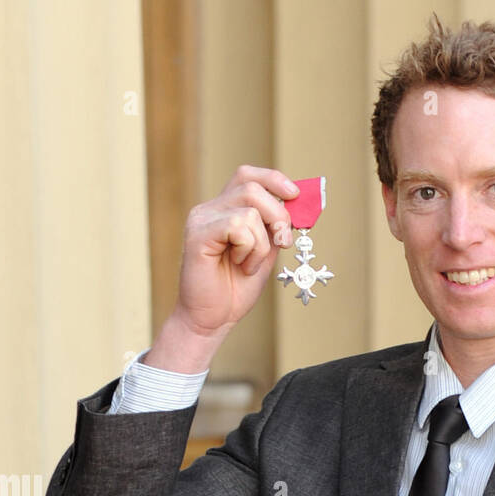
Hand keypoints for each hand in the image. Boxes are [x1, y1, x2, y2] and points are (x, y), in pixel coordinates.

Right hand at [146, 165, 300, 371]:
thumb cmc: (235, 289)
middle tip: (282, 244)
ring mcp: (201, 219)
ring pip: (250, 209)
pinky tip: (240, 265)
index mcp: (224, 209)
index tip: (295, 195)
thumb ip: (275, 228)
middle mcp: (209, 209)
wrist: (212, 319)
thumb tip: (297, 205)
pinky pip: (238, 226)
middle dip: (279, 215)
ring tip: (249, 264)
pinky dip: (249, 250)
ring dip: (262, 243)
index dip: (274, 179)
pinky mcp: (197, 234)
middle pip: (252, 187)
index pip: (247, 175)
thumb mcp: (265, 253)